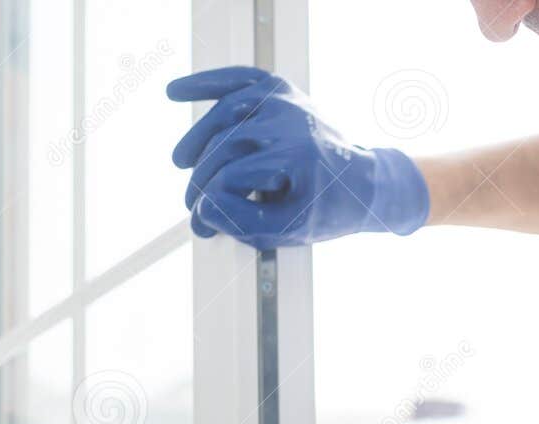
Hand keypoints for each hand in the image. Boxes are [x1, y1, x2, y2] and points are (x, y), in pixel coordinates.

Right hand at [166, 66, 429, 246]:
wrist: (364, 182)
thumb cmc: (328, 209)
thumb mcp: (291, 228)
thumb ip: (246, 223)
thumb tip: (203, 211)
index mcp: (295, 155)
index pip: (232, 176)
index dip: (209, 203)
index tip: (201, 225)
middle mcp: (289, 120)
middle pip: (224, 146)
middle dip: (202, 180)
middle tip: (191, 206)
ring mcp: (285, 100)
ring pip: (224, 115)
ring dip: (198, 139)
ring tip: (180, 163)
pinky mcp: (281, 90)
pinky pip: (237, 79)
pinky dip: (205, 83)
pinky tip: (174, 92)